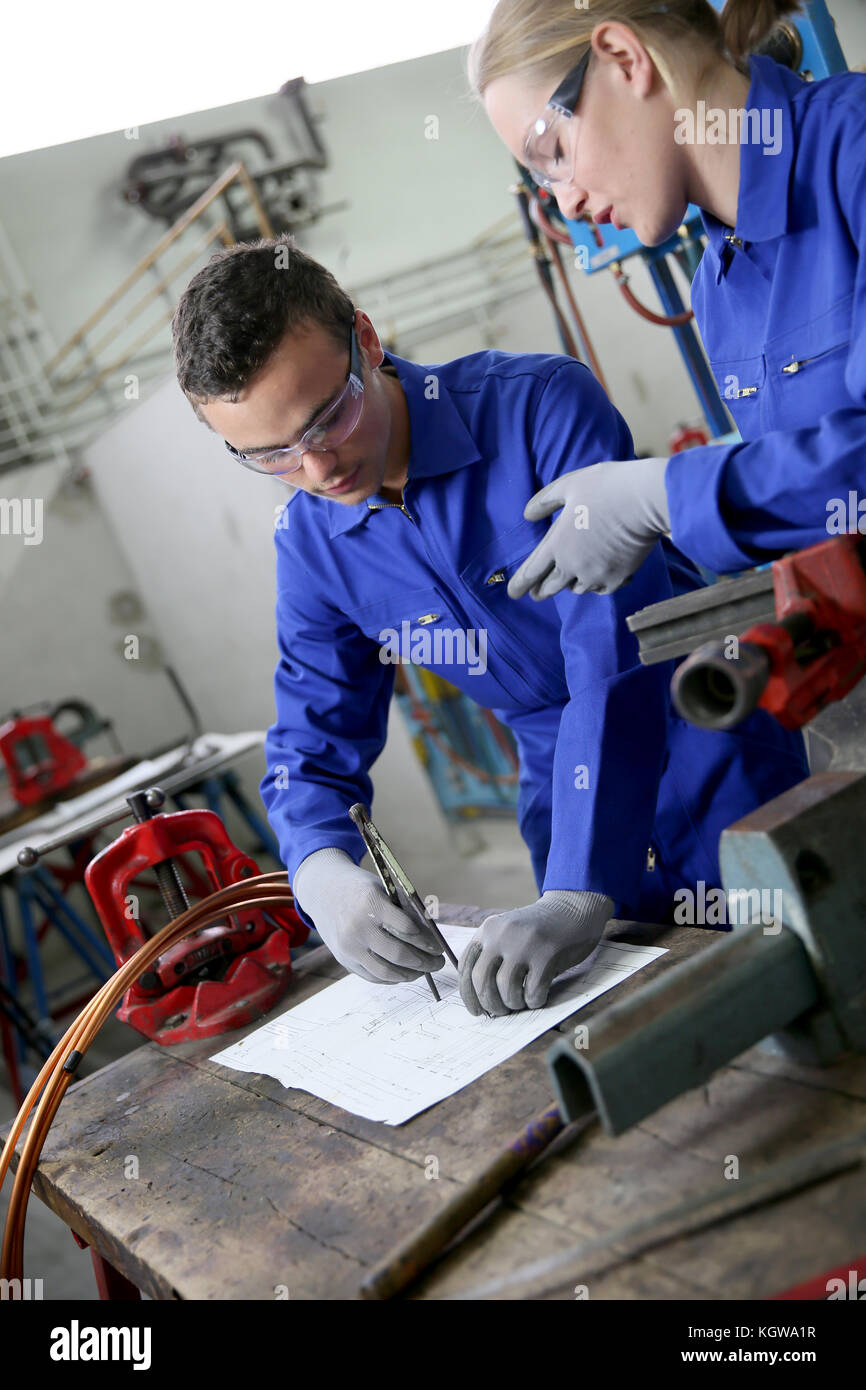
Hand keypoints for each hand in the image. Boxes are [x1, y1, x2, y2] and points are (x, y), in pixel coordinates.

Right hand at [292, 847, 444, 984]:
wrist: (323, 891)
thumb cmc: (361, 889)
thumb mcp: (384, 889)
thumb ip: (405, 912)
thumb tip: (431, 938)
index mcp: (371, 903)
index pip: (407, 929)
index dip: (427, 941)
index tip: (439, 947)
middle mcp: (357, 927)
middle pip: (399, 954)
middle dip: (424, 962)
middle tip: (438, 963)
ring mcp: (349, 946)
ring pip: (386, 971)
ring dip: (410, 975)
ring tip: (423, 971)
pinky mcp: (344, 959)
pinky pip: (372, 976)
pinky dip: (391, 978)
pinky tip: (404, 973)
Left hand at [458, 891, 612, 1015]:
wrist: (572, 909)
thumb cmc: (538, 931)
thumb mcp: (507, 934)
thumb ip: (491, 957)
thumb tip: (480, 999)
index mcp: (488, 930)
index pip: (465, 967)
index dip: (468, 994)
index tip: (477, 1010)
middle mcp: (502, 934)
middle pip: (481, 979)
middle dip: (489, 1004)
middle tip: (500, 1012)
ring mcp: (524, 943)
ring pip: (506, 988)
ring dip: (513, 1004)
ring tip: (521, 1002)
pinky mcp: (547, 953)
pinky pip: (533, 991)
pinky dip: (534, 1001)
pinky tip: (538, 997)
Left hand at [507, 458, 670, 599]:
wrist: (647, 500)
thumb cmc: (606, 487)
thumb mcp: (568, 485)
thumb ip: (544, 502)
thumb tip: (528, 516)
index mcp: (557, 544)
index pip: (531, 573)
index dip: (519, 585)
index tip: (513, 594)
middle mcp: (573, 565)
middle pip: (550, 588)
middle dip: (541, 591)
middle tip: (537, 593)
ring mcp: (596, 575)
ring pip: (577, 588)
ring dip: (572, 583)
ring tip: (573, 576)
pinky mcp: (619, 578)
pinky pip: (601, 589)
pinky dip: (597, 583)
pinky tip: (600, 574)